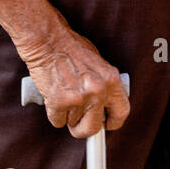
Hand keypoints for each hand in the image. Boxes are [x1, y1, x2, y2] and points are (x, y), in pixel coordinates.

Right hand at [18, 24, 129, 138]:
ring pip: (72, 124)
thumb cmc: (70, 48)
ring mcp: (79, 98)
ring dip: (66, 115)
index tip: (106, 124)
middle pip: (94, 128)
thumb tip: (103, 105)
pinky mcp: (59, 102)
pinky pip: (57, 121)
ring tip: (63, 94)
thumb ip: (104, 85)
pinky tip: (53, 96)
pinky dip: (54, 113)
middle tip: (78, 120)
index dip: (113, 122)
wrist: (48, 40)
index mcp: (111, 80)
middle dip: (84, 128)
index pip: (121, 112)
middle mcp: (98, 91)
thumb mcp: (98, 64)